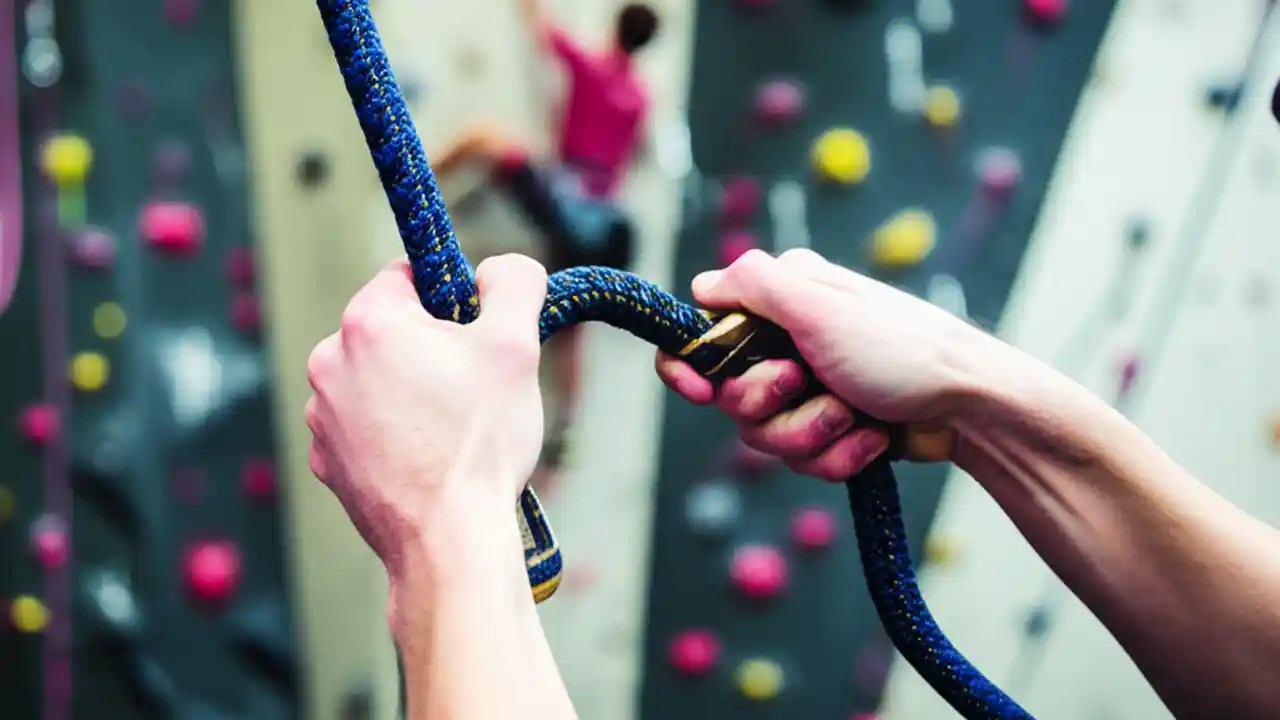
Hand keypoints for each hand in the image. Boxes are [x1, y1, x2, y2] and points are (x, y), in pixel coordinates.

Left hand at [305, 256, 546, 569]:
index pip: (408, 275)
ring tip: (452, 431)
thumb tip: (499, 269)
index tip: (476, 335)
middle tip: (471, 388)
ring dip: (410, 392)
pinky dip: (393, 434)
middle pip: (390, 329)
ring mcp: (320, 417)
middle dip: (430, 348)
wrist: (449, 541)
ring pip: (376, 379)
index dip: (451, 299)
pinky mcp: (326, 462)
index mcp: (368, 321)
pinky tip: (429, 459)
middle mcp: (328, 362)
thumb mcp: (517, 343)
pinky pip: (364, 427)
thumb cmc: (480, 441)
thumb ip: (513, 282)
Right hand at [657, 249, 1005, 479]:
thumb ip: (753, 284)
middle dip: (770, 405)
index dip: (688, 367)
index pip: (701, 333)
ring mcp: (812, 388)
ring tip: (854, 417)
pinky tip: (872, 439)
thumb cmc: (902, 350)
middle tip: (807, 384)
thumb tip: (701, 285)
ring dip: (810, 434)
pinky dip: (837, 455)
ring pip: (765, 436)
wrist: (972, 409)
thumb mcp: (820, 305)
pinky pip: (804, 458)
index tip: (699, 391)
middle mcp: (789, 341)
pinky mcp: (833, 428)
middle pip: (729, 396)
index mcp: (780, 301)